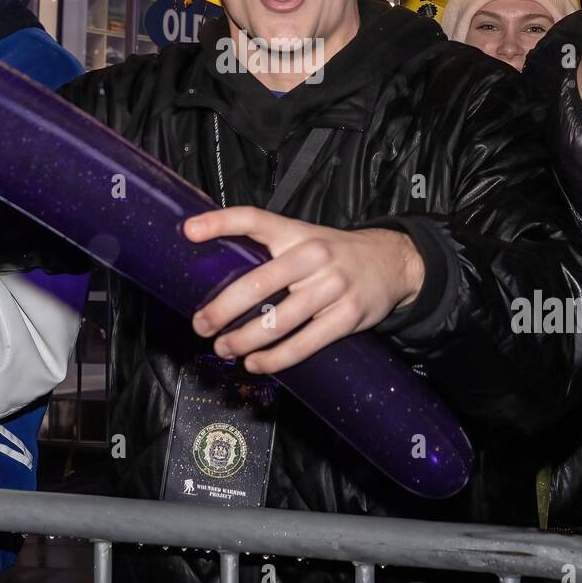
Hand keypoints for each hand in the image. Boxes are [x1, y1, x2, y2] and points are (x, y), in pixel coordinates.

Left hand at [185, 208, 423, 373]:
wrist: (393, 262)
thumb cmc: (334, 254)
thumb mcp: (304, 237)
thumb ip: (269, 249)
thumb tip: (216, 271)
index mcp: (296, 232)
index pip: (254, 218)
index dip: (220, 222)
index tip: (189, 231)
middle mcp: (313, 255)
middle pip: (258, 282)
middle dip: (222, 309)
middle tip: (201, 324)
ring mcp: (332, 286)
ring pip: (279, 320)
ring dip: (244, 340)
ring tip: (224, 348)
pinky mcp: (347, 316)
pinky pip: (305, 344)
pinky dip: (276, 358)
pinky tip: (257, 363)